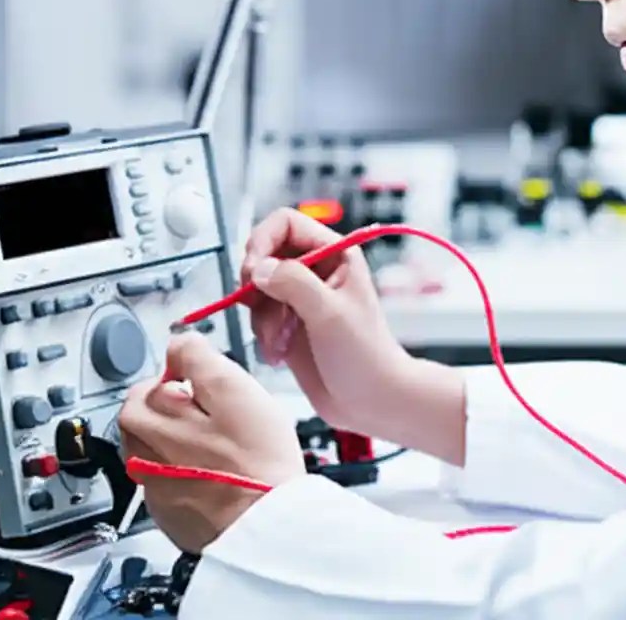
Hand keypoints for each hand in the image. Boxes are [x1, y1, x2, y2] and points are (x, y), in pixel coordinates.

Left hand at [117, 332, 304, 553]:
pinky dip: (185, 472)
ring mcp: (153, 486)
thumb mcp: (234, 388)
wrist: (267, 527)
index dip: (184, 374)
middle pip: (145, 415)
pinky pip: (167, 481)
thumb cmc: (257, 463)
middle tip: (213, 413)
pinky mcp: (168, 514)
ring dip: (176, 440)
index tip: (206, 384)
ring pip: (153, 449)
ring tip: (217, 445)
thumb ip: (197, 357)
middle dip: (174, 407)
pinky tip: (217, 474)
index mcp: (150, 416)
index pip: (150, 379)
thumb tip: (177, 342)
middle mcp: (142, 453)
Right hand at [241, 209, 419, 434]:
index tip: (253, 271)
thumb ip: (294, 283)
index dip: (263, 241)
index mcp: (334, 254)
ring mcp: (299, 299)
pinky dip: (261, 335)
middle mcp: (315, 271)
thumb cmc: (366, 356)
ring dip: (260, 317)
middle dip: (258, 285)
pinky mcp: (288, 325)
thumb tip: (259, 268)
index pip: (285, 224)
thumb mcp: (330, 313)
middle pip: (264, 255)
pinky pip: (258, 317)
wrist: (372, 401)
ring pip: (256, 289)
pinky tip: (279, 352)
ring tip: (280, 340)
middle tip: (262, 307)